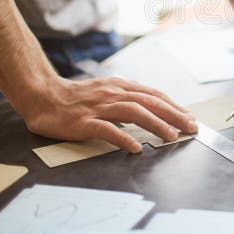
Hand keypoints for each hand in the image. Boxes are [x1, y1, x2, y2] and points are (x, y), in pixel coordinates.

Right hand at [18, 75, 197, 152]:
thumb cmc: (76, 97)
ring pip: (133, 112)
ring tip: (171, 136)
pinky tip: (136, 147)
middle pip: (149, 102)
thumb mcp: (105, 90)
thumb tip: (150, 107)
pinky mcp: (84, 121)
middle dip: (173, 114)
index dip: (173, 105)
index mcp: (119, 86)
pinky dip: (123, 138)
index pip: (153, 94)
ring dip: (155, 124)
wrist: (42, 96)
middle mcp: (112, 93)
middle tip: (190, 127)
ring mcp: (98, 107)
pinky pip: (107, 129)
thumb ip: (125, 96)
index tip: (189, 116)